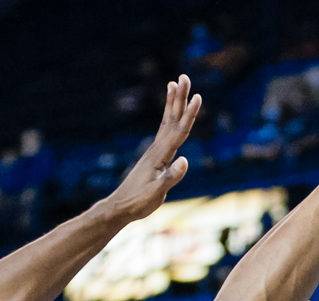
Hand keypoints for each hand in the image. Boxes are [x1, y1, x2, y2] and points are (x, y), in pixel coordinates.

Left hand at [102, 76, 201, 221]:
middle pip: (172, 118)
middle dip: (180, 98)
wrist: (120, 206)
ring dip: (173, 102)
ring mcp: (155, 150)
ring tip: (175, 83)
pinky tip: (171, 113)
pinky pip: (164, 131)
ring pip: (168, 121)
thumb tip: (185, 160)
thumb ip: (171, 177)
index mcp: (160, 155)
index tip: (198, 96)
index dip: (189, 114)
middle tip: (185, 76)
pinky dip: (169, 118)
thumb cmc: (138, 202)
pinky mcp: (154, 155)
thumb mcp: (156, 193)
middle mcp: (157, 148)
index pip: (179, 131)